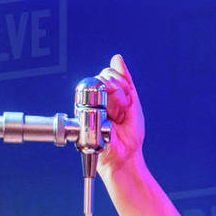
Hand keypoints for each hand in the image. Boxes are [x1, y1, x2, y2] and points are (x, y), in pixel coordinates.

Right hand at [96, 54, 144, 178]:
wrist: (124, 157)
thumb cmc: (129, 136)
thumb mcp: (133, 104)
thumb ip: (126, 80)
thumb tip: (116, 58)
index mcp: (108, 93)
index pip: (109, 72)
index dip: (120, 83)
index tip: (126, 102)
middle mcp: (95, 97)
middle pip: (104, 76)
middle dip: (119, 92)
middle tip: (121, 112)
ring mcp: (87, 105)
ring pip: (99, 86)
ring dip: (115, 102)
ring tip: (116, 118)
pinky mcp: (81, 115)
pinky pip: (91, 101)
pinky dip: (105, 111)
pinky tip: (109, 122)